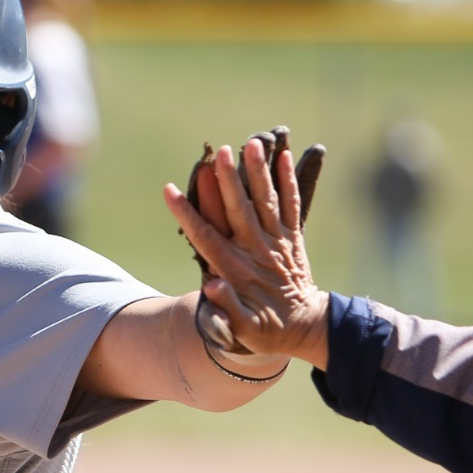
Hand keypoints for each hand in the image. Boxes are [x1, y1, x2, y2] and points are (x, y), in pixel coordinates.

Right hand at [164, 135, 330, 365]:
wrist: (303, 326)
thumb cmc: (264, 328)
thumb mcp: (241, 328)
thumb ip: (225, 309)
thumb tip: (212, 286)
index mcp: (236, 271)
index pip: (206, 237)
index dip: (186, 213)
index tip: (169, 189)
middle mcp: (256, 251)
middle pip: (239, 210)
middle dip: (229, 180)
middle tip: (220, 152)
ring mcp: (277, 242)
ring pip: (266, 202)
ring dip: (259, 172)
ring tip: (252, 144)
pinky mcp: (292, 237)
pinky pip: (291, 205)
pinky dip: (288, 181)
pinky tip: (284, 157)